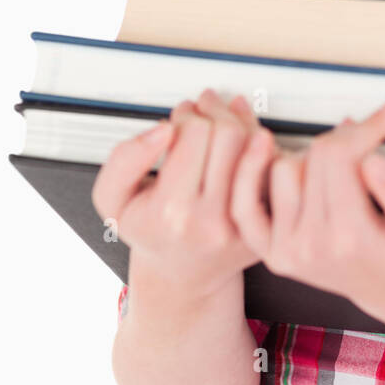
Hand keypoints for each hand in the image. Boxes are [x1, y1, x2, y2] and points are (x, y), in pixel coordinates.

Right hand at [91, 88, 281, 301]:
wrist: (181, 274)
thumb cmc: (149, 232)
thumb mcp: (113, 200)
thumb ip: (125, 159)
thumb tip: (164, 129)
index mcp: (172, 212)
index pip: (194, 133)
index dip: (186, 115)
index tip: (181, 117)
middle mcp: (212, 220)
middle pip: (229, 134)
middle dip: (214, 112)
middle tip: (204, 110)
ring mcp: (243, 224)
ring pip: (255, 145)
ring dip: (239, 123)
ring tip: (221, 121)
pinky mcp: (264, 224)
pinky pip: (272, 168)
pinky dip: (260, 146)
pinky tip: (243, 140)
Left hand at [228, 98, 384, 329]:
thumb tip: (373, 162)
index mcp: (350, 237)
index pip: (340, 156)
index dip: (364, 127)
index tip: (384, 116)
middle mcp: (311, 245)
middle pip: (311, 157)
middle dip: (343, 138)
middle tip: (365, 136)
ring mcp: (286, 250)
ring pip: (280, 168)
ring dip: (307, 156)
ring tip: (335, 160)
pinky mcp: (272, 252)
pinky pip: (244, 205)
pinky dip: (250, 176)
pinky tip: (268, 154)